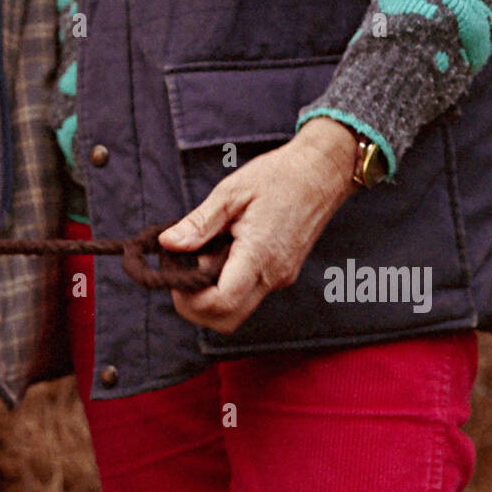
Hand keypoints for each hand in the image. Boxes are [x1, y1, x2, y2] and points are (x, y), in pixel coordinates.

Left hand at [158, 117, 361, 334]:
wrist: (323, 172)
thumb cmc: (278, 176)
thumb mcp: (230, 192)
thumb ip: (199, 224)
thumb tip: (168, 244)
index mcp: (259, 255)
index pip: (220, 303)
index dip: (190, 299)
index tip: (177, 275)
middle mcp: (272, 276)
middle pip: (226, 320)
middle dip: (196, 306)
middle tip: (184, 273)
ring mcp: (279, 279)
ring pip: (236, 312)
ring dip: (211, 296)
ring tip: (206, 257)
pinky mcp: (281, 275)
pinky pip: (248, 295)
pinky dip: (227, 286)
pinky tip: (223, 254)